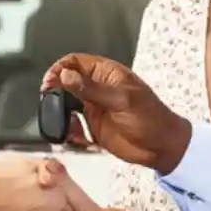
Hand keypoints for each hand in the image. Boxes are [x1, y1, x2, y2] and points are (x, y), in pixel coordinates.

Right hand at [41, 53, 190, 172]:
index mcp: (106, 74)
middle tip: (48, 102)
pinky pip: (73, 124)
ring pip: (67, 104)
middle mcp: (97, 88)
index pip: (76, 62)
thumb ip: (92, 89)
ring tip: (61, 123)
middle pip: (67, 82)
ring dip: (60, 112)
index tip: (50, 82)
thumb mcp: (121, 100)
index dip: (60, 68)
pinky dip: (68, 129)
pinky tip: (74, 136)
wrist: (162, 147)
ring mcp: (94, 107)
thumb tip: (66, 75)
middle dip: (55, 91)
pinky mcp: (93, 126)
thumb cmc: (149, 118)